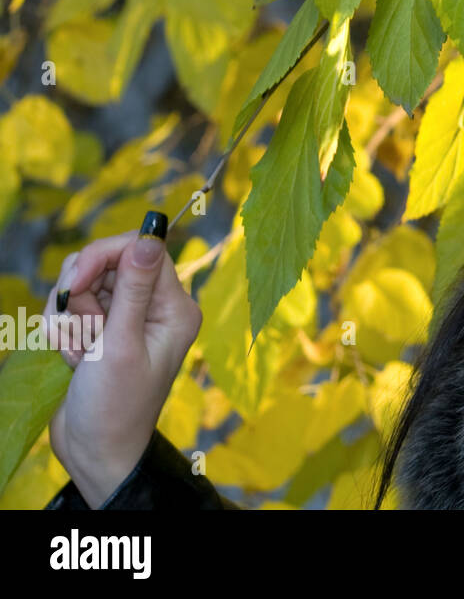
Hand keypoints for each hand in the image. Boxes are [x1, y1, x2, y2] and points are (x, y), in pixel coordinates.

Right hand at [42, 214, 201, 507]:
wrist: (94, 449)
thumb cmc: (115, 405)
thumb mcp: (122, 345)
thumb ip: (133, 290)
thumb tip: (150, 238)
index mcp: (174, 307)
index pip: (142, 250)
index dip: (104, 257)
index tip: (76, 283)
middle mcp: (154, 306)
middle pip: (108, 262)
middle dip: (82, 294)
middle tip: (82, 333)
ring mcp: (126, 316)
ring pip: (85, 282)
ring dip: (70, 316)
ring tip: (78, 353)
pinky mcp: (102, 328)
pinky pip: (73, 305)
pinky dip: (64, 329)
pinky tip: (73, 359)